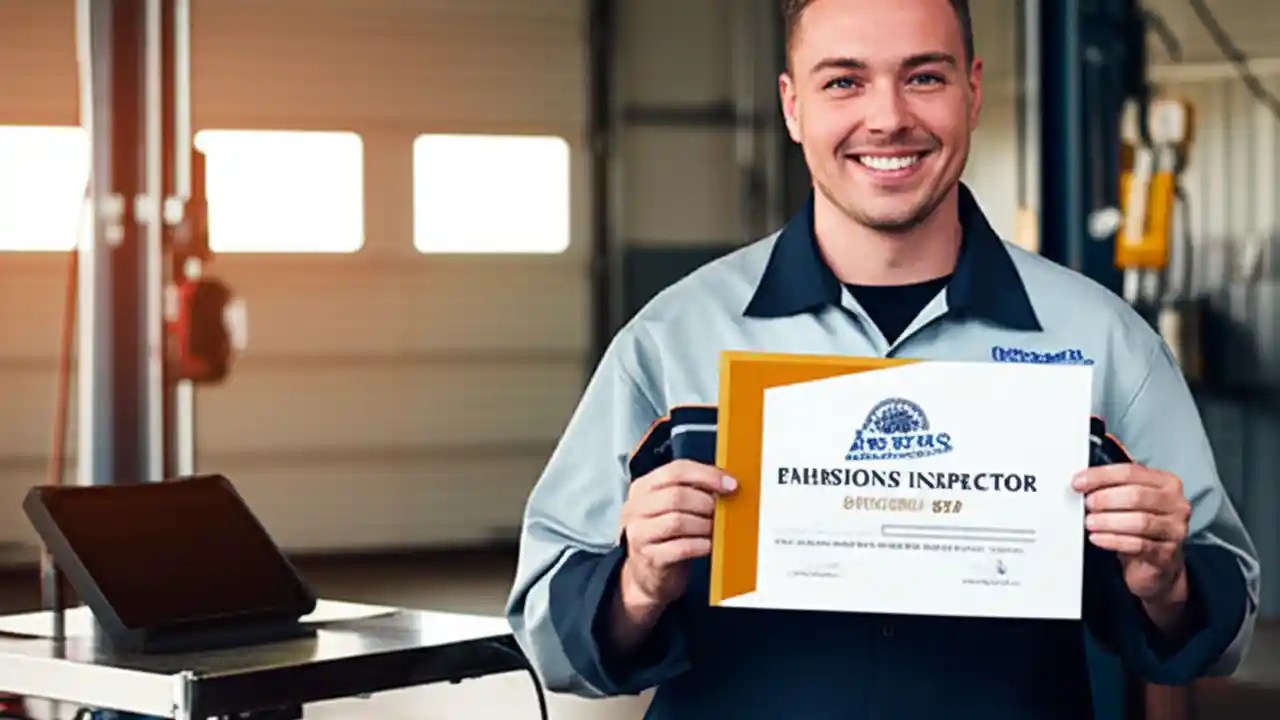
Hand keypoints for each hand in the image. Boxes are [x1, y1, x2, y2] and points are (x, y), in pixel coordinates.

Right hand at [610, 460, 736, 651]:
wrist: (647, 576)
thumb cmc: (664, 537)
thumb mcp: (670, 508)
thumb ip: (691, 492)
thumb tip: (727, 483)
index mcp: (643, 488)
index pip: (676, 470)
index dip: (707, 475)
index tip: (731, 484)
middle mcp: (635, 508)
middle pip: (676, 495)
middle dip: (707, 502)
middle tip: (722, 511)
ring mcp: (639, 534)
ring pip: (677, 521)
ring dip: (704, 524)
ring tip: (715, 529)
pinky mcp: (650, 558)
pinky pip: (681, 547)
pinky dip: (701, 545)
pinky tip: (709, 545)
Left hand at [1073, 464, 1191, 627]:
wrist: (1156, 563)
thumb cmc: (1141, 525)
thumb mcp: (1131, 501)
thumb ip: (1114, 487)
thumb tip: (1083, 481)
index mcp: (1167, 483)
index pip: (1131, 472)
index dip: (1101, 476)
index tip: (1079, 482)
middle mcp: (1176, 505)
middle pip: (1137, 495)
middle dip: (1105, 499)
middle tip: (1087, 504)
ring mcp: (1175, 530)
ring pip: (1139, 521)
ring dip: (1108, 521)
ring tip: (1090, 522)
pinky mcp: (1167, 554)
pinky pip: (1138, 545)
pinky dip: (1113, 540)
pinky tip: (1098, 538)